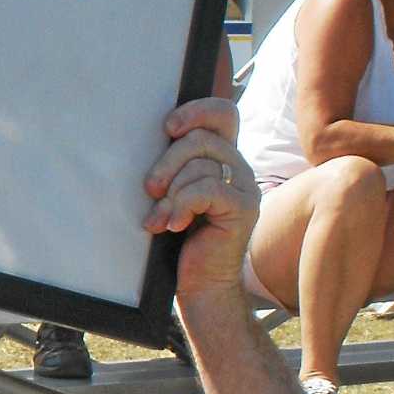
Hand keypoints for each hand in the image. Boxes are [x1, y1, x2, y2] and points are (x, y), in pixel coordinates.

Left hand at [144, 96, 254, 297]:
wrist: (201, 281)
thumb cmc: (179, 238)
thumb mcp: (171, 193)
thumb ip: (172, 166)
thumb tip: (150, 140)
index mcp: (222, 157)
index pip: (223, 114)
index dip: (196, 111)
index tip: (167, 129)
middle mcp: (238, 167)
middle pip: (201, 139)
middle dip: (167, 162)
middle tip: (150, 189)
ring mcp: (244, 187)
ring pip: (201, 166)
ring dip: (170, 194)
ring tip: (159, 218)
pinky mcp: (243, 208)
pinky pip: (205, 191)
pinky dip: (181, 207)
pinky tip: (171, 226)